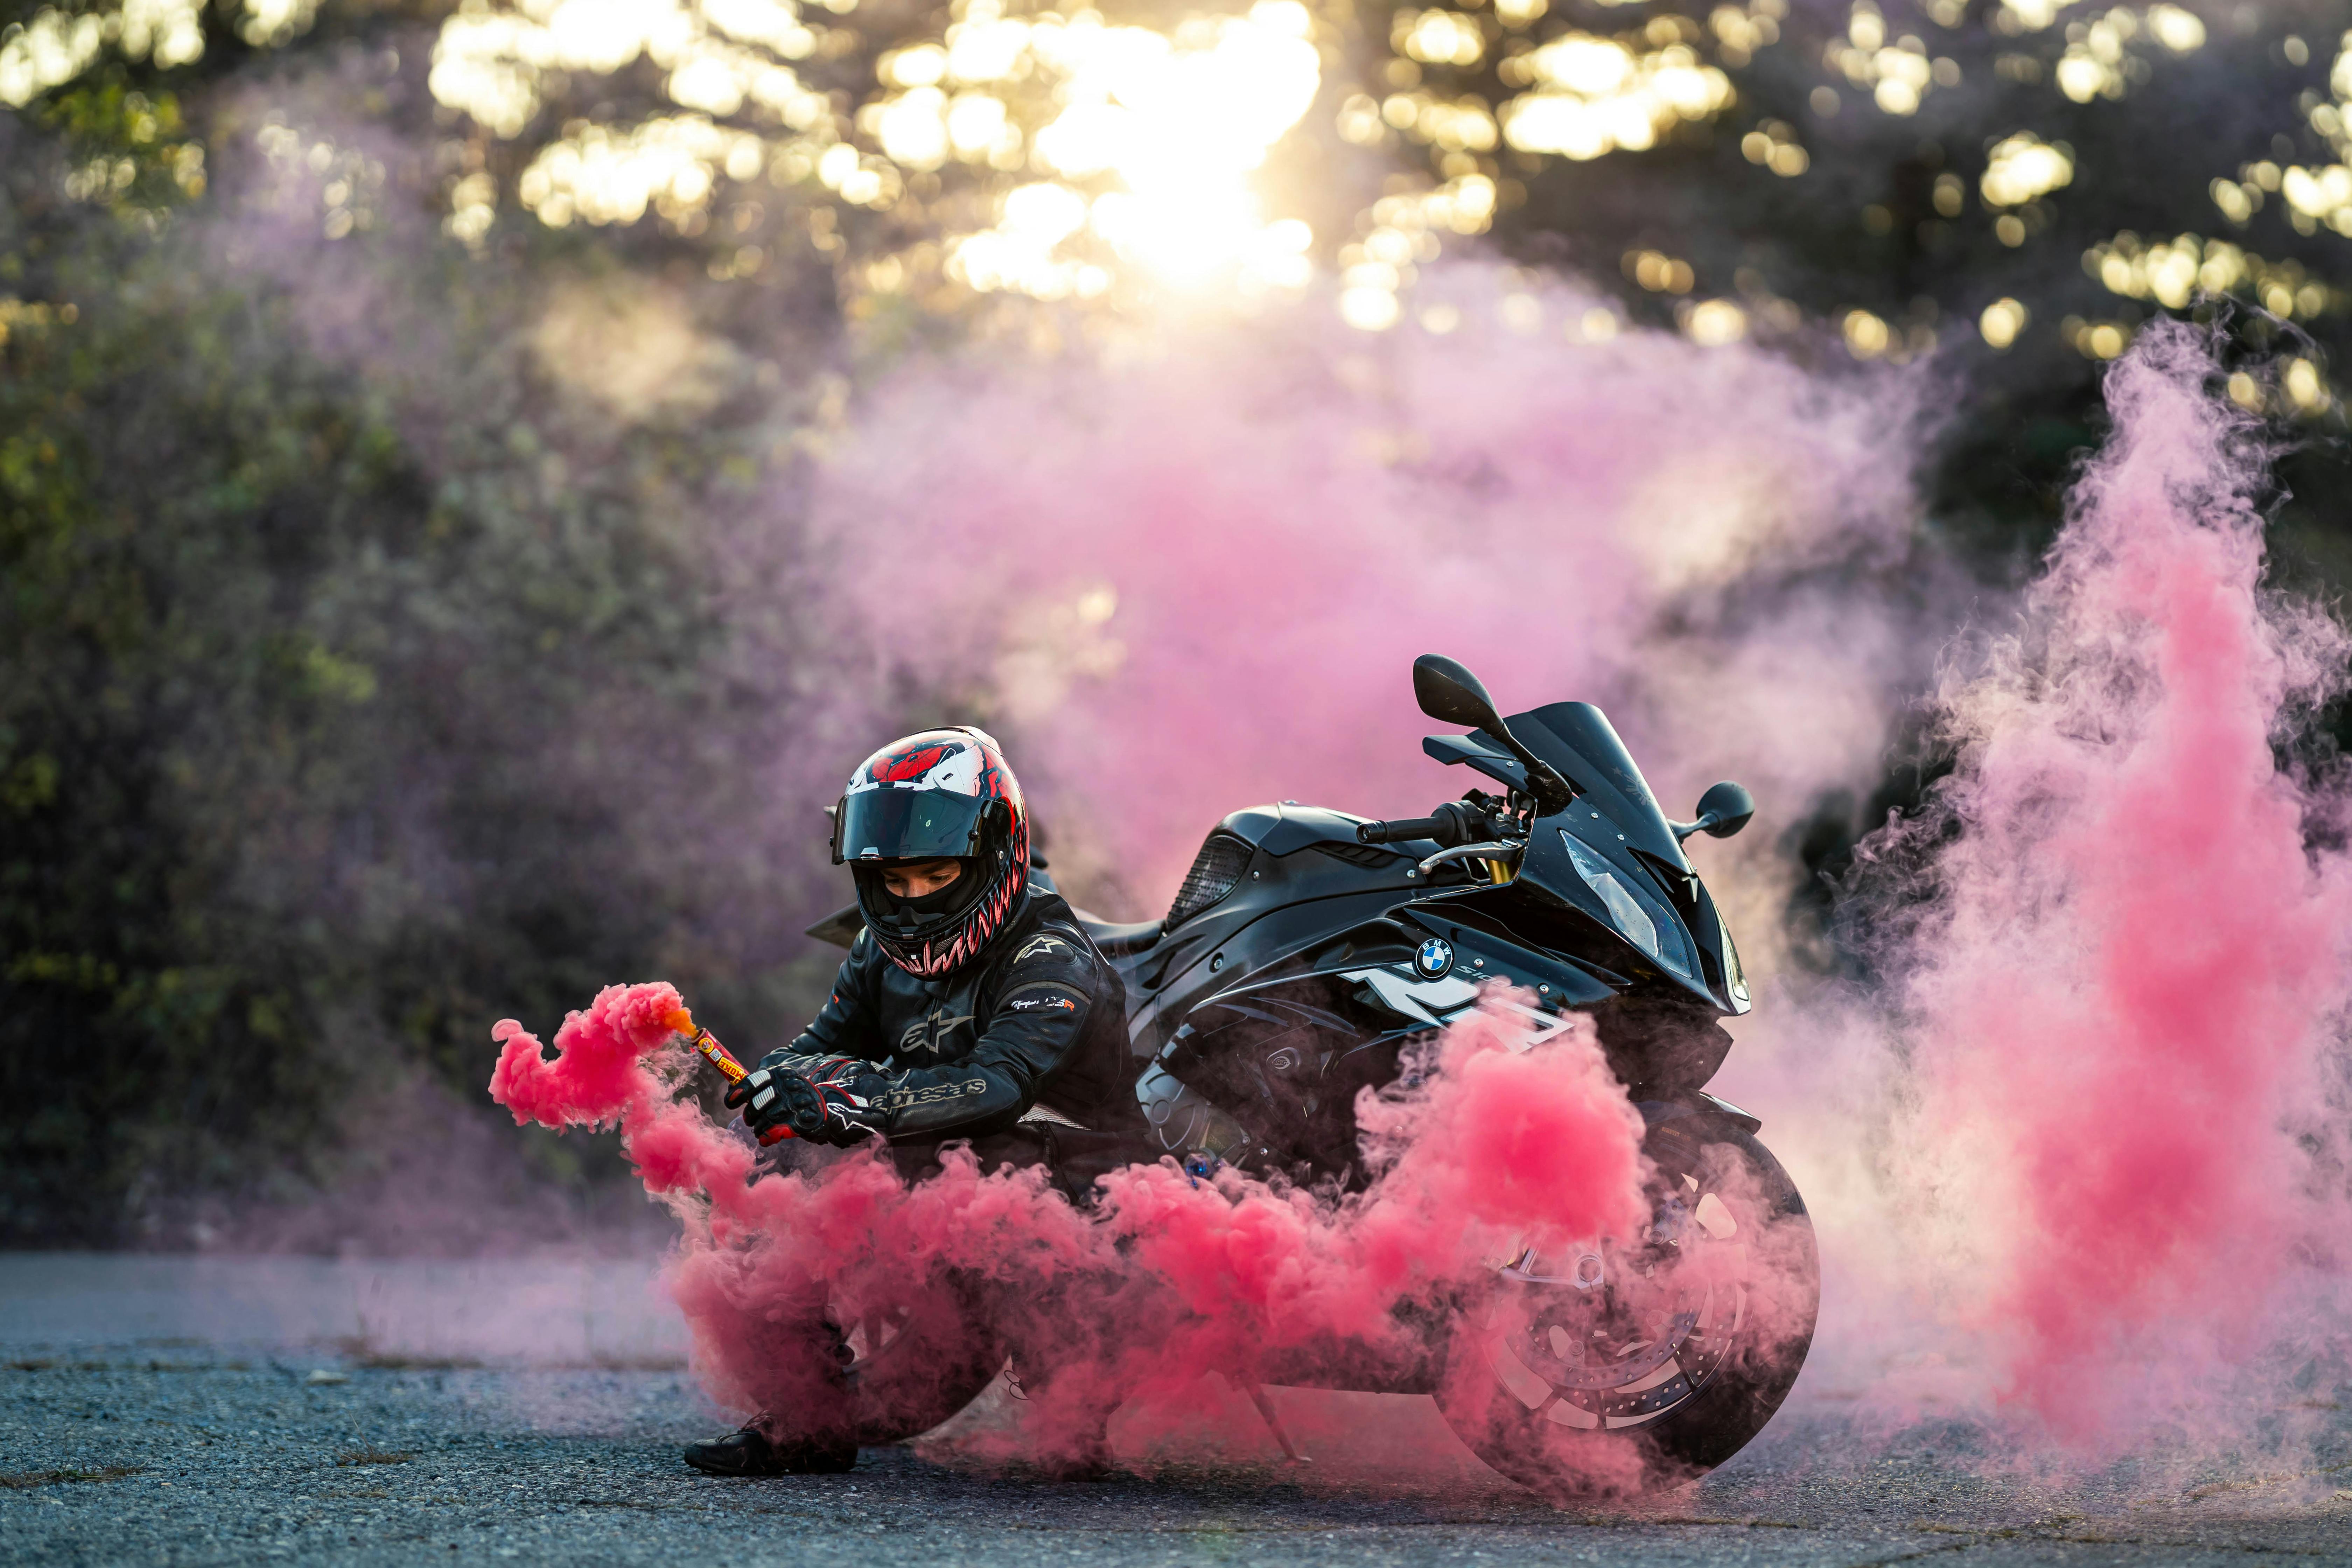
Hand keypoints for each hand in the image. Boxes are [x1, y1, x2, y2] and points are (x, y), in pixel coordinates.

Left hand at [725, 1060, 882, 1146]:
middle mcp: (788, 1086)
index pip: (754, 1081)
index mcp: (782, 1074)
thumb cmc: (800, 1098)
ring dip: (759, 1129)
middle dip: (750, 1115)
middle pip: (757, 1103)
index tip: (730, 1103)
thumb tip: (730, 1093)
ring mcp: (796, 1104)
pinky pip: (776, 1131)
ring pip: (764, 1119)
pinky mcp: (802, 1121)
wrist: (833, 1108)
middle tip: (752, 1121)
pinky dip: (768, 1137)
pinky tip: (766, 1140)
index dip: (739, 1093)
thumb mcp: (783, 1085)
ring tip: (761, 1131)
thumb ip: (760, 1087)